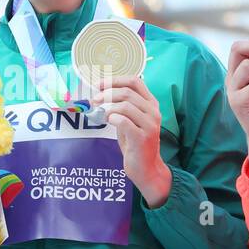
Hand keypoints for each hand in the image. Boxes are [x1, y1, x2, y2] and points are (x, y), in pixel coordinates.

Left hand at [90, 76, 171, 207]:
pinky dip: (113, 119)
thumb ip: (123, 106)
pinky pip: (124, 121)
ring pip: (126, 105)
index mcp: (151, 104)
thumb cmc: (135, 143)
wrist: (146, 168)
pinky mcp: (143, 138)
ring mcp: (150, 125)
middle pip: (127, 92)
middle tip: (95, 100)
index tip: (99, 84)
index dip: (115, 80)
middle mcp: (153, 112)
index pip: (135, 81)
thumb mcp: (131, 119)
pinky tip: (109, 122)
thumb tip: (101, 93)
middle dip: (107, 94)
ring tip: (101, 115)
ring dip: (108, 108)